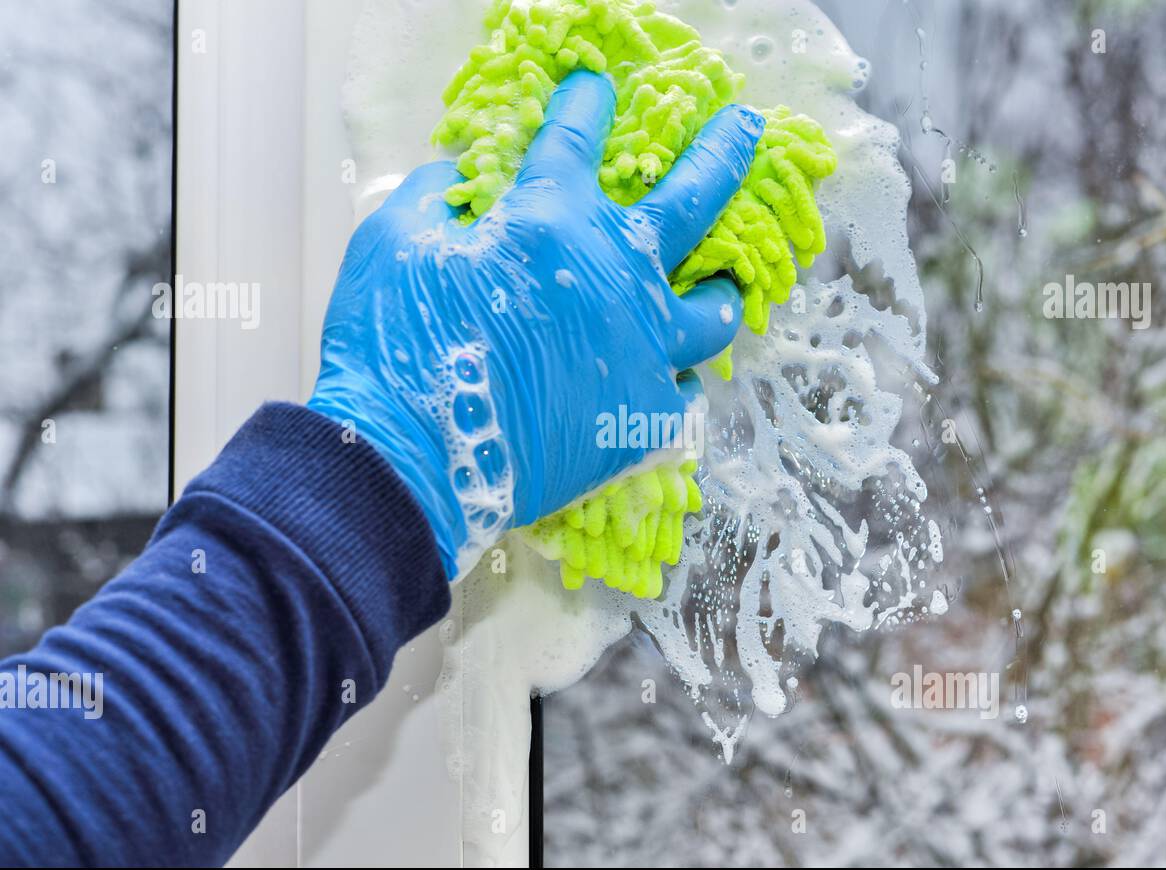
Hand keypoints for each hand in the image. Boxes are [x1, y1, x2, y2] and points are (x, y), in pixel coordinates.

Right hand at [308, 71, 762, 579]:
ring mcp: (643, 348)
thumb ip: (435, 196)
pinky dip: (673, 386)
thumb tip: (458, 183)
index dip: (586, 104)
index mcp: (555, 218)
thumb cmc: (395, 342)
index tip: (594, 91)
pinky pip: (684, 397)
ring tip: (718, 290)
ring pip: (714, 312)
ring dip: (718, 294)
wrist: (410, 455)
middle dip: (724, 151)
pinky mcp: (646, 419)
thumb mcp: (393, 241)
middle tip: (744, 129)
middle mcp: (618, 273)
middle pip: (697, 195)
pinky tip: (661, 383)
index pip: (580, 135)